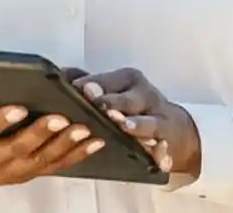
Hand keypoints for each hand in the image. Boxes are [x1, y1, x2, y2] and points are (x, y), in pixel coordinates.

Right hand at [0, 98, 106, 205]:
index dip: (0, 122)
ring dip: (63, 147)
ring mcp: (4, 171)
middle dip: (40, 134)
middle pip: (17, 149)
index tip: (18, 107)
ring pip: (38, 162)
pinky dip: (72, 157)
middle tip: (61, 117)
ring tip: (86, 130)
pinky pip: (48, 168)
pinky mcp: (18, 174)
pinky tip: (92, 143)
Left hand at [69, 67, 201, 176]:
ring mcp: (159, 118)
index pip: (109, 80)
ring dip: (138, 125)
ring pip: (149, 122)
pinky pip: (165, 148)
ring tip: (126, 127)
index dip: (94, 84)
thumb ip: (87, 81)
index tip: (78, 88)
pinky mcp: (168, 141)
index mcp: (128, 79)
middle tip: (101, 106)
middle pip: (130, 99)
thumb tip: (60, 73)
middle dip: (115, 102)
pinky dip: (162, 154)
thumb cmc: (131, 105)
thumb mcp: (113, 89)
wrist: (173, 127)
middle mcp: (145, 95)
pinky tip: (159, 159)